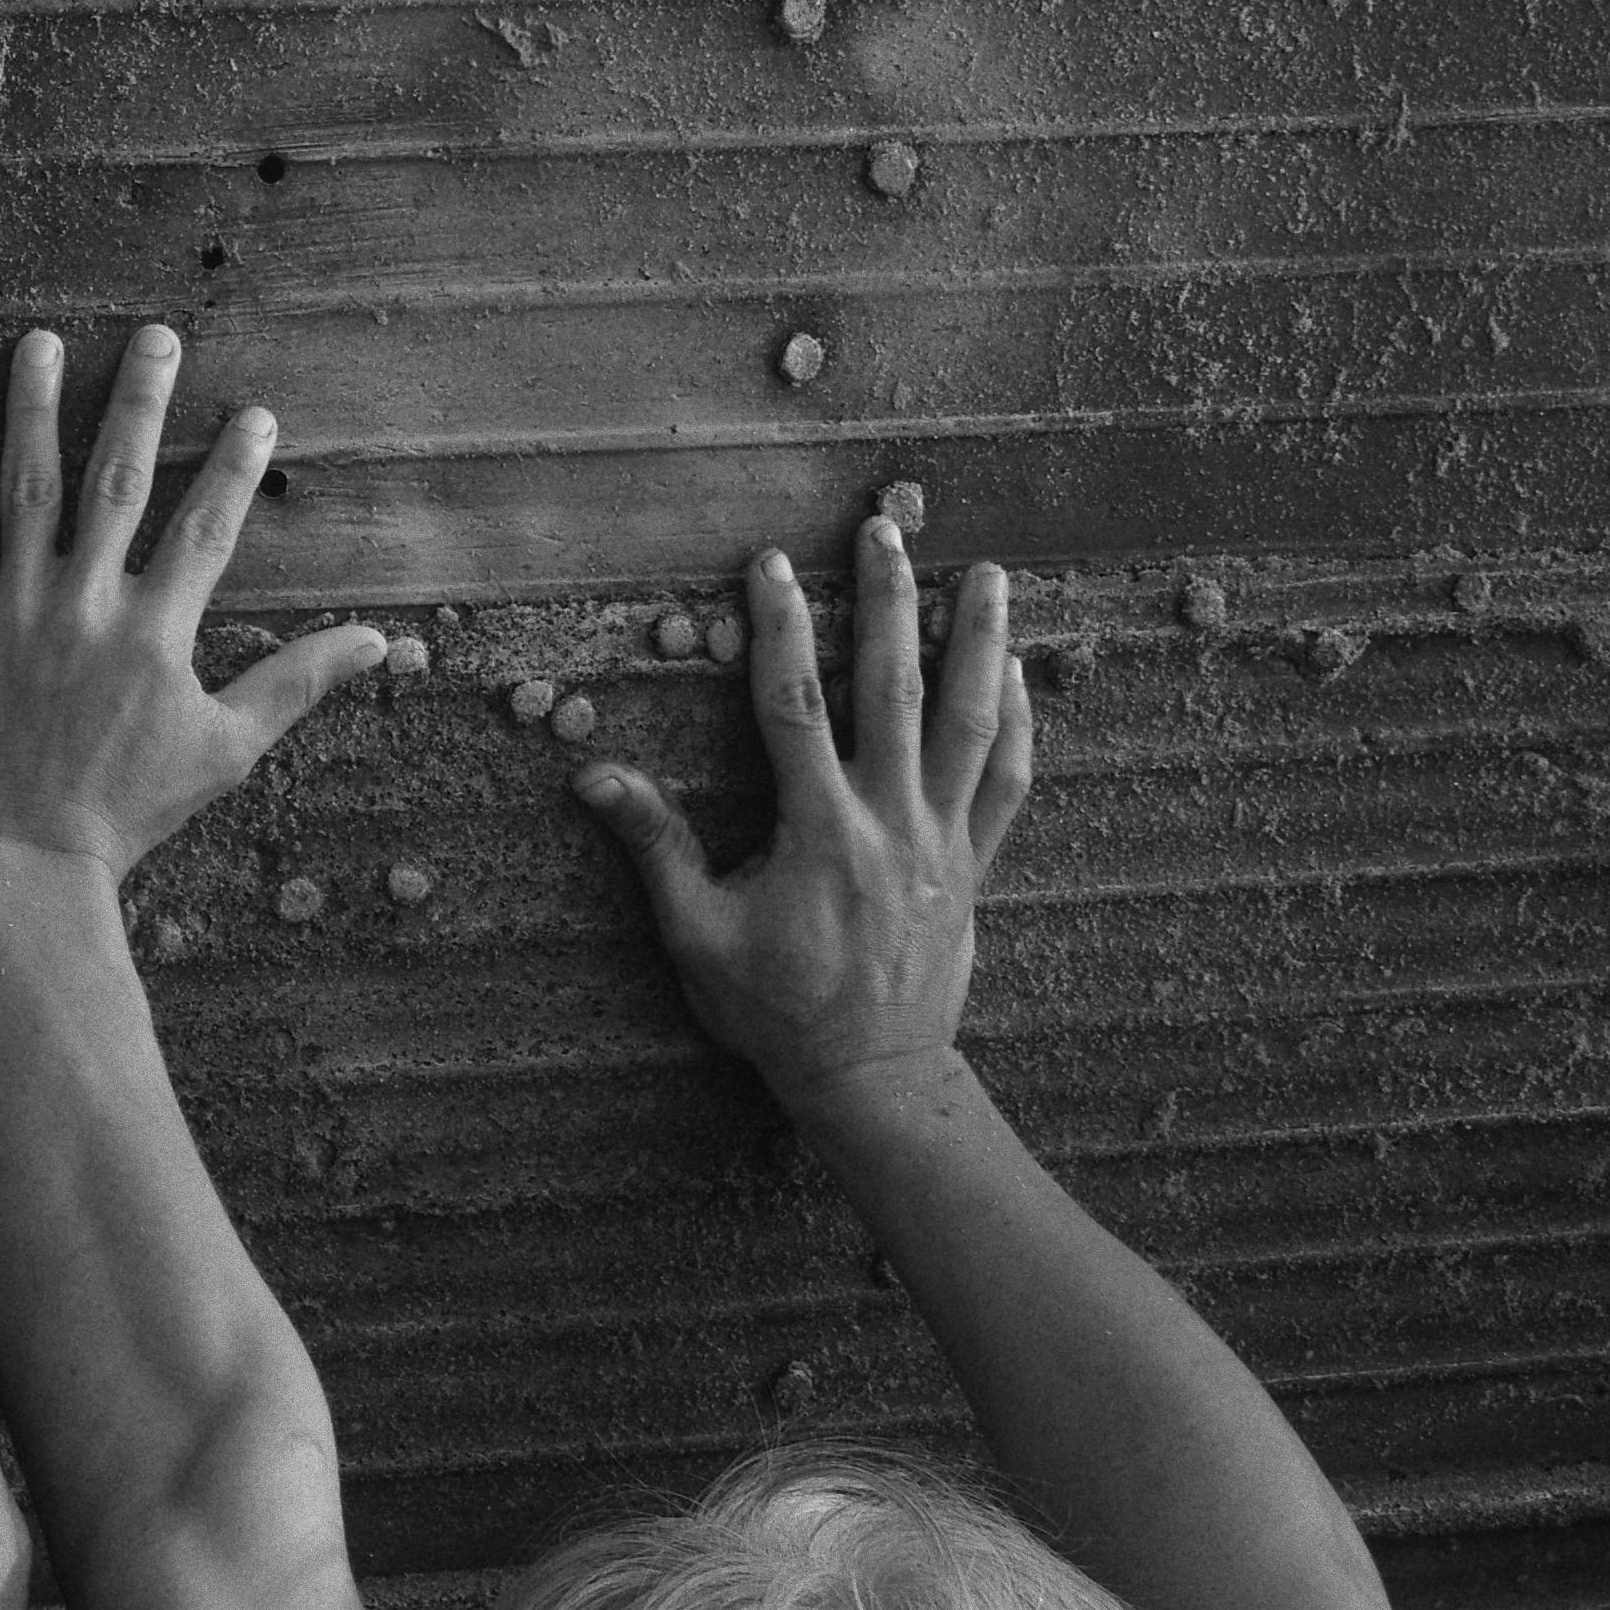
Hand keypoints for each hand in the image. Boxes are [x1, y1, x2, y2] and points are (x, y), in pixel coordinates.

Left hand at [0, 323, 389, 876]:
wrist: (24, 862)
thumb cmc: (128, 813)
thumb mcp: (225, 751)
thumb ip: (298, 682)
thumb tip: (385, 642)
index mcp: (157, 633)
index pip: (206, 529)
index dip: (233, 467)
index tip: (255, 411)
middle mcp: (87, 605)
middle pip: (117, 482)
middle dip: (139, 404)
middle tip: (154, 336)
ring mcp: (15, 610)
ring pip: (27, 487)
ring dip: (34, 408)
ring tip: (40, 342)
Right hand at [575, 511, 1027, 1116]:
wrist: (873, 1078)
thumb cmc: (776, 1013)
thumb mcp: (698, 936)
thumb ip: (656, 849)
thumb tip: (594, 775)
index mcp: (820, 831)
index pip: (794, 705)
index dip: (781, 627)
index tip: (770, 563)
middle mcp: (891, 822)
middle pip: (894, 689)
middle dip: (889, 601)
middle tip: (887, 530)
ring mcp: (943, 840)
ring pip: (970, 721)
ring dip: (978, 641)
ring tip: (988, 573)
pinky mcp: (974, 864)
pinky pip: (1006, 780)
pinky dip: (1016, 721)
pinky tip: (1015, 671)